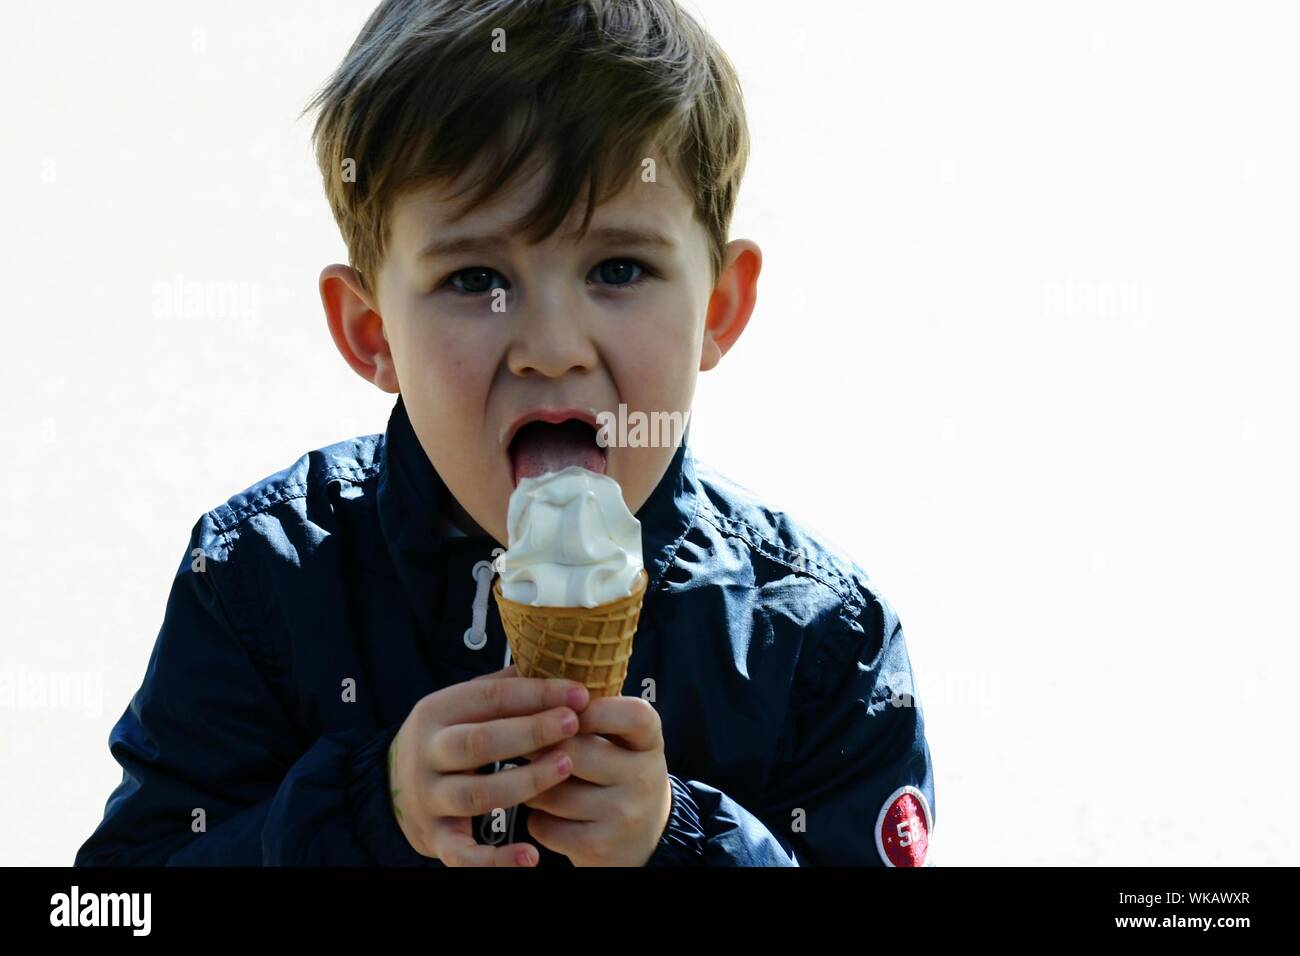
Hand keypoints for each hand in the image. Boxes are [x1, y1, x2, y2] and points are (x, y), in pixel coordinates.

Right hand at [388, 664, 589, 865]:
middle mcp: (427, 753)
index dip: (535, 693)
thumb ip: (505, 686)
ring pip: (475, 794)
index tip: (578, 692)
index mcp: (436, 711)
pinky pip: (463, 854)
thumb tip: (560, 661)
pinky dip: (495, 859)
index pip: (488, 697)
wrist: (392, 785)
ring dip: (523, 783)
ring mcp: (428, 798)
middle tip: (573, 723)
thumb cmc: (447, 737)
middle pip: (477, 743)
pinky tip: (530, 857)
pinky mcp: (435, 838)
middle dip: (529, 732)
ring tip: (564, 767)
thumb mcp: (463, 704)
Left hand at [521, 696, 672, 866]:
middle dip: (540, 744)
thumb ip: (590, 712)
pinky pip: (546, 826)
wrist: (645, 838)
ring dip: (530, 784)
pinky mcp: (601, 847)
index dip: (594, 708)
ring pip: (552, 791)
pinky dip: (536, 818)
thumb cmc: (619, 773)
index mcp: (649, 740)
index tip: (567, 707)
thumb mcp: (622, 739)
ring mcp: (624, 815)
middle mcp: (644, 777)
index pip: (631, 715)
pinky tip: (545, 811)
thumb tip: (532, 683)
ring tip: (532, 777)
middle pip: (576, 751)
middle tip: (519, 739)